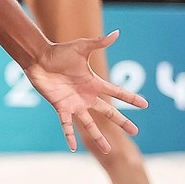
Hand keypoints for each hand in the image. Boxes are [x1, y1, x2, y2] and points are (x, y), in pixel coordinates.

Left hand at [24, 31, 146, 153]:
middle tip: (136, 132)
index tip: (145, 104)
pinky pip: (66, 125)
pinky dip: (69, 135)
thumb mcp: (82, 47)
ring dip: (98, 137)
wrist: (39, 59)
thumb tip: (117, 33)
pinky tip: (73, 148)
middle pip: (108, 112)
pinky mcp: (61, 108)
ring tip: (108, 150)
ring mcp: (74, 104)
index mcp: (94, 83)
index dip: (131, 98)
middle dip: (122, 122)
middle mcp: (87, 96)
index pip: (117, 92)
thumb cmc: (60, 52)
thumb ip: (99, 42)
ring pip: (89, 124)